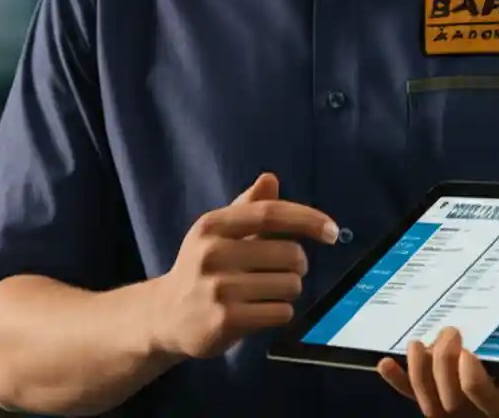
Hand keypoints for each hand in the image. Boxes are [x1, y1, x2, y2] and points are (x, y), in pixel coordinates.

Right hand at [146, 173, 338, 359]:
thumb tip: (270, 178)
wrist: (166, 316)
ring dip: (288, 291)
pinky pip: (282, 312)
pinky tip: (259, 312)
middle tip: (281, 272)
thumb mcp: (216, 233)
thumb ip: (247, 208)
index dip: (307, 219)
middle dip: (297, 265)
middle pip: (290, 253)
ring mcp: (219, 288)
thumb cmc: (200, 268)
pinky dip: (280, 312)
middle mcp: (212, 253)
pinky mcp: (226, 320)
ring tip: (264, 293)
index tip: (332, 231)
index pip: (270, 213)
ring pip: (290, 285)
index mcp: (212, 225)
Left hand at [377, 310, 498, 417]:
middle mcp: (488, 411)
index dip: (471, 383)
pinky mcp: (447, 398)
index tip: (466, 351)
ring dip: (417, 376)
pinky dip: (400, 382)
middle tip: (448, 331)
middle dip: (442, 368)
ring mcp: (464, 408)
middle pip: (451, 404)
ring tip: (417, 342)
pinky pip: (419, 397)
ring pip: (431, 406)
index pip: (489, 405)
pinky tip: (384, 361)